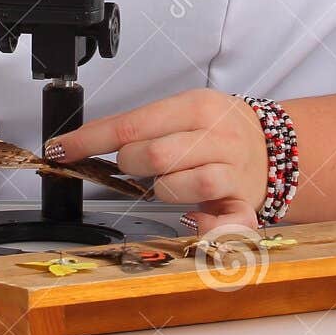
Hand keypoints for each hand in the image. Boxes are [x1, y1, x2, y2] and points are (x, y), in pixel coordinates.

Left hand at [50, 89, 266, 232]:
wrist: (275, 146)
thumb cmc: (216, 129)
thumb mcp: (183, 111)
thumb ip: (141, 126)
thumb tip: (83, 141)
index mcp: (196, 106)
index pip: (132, 123)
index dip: (90, 140)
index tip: (60, 150)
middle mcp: (215, 136)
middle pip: (154, 155)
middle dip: (129, 164)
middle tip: (132, 165)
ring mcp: (232, 171)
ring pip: (181, 185)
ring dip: (161, 190)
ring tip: (166, 183)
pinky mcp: (243, 204)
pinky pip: (226, 222)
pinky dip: (207, 227)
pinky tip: (196, 221)